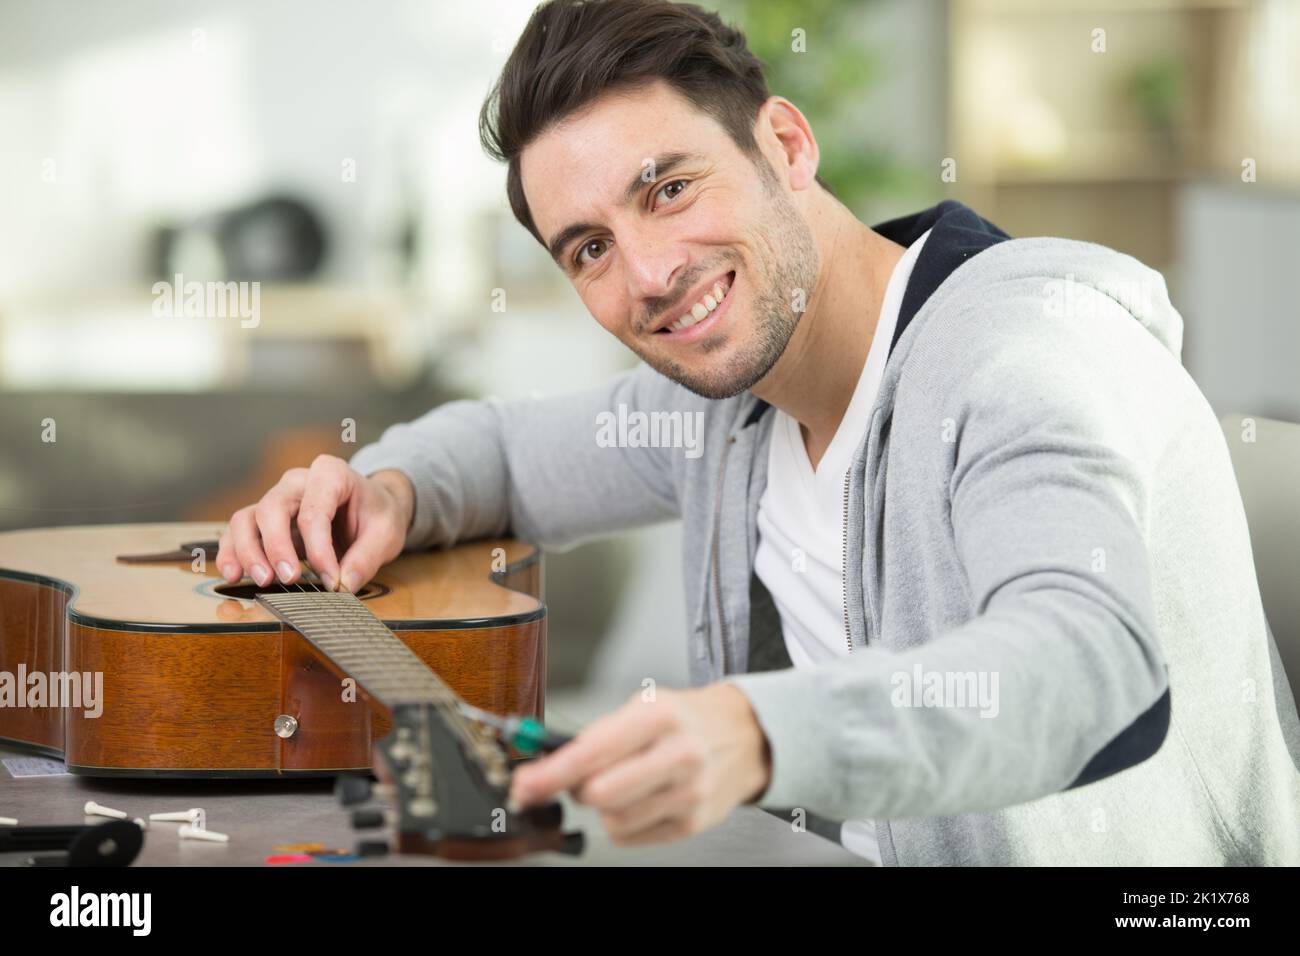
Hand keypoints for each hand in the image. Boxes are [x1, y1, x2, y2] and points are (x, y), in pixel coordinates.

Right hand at [215, 456, 414, 592]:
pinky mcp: (265, 520)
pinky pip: (239, 531)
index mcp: (331, 474)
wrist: (372, 508)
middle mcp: (297, 482)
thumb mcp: (386, 534)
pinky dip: (232, 553)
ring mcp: (277, 498)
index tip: (332, 580)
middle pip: (272, 508)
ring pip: (247, 518)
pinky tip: (235, 575)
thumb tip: (343, 585)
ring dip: (248, 552)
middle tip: (289, 579)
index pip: (315, 512)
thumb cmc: (377, 515)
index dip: (319, 550)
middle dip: (276, 547)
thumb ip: (366, 559)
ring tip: (262, 581)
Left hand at [509, 684, 771, 845]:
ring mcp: (689, 793)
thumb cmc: (683, 719)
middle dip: (579, 790)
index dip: (551, 773)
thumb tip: (541, 765)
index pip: (593, 751)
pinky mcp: (693, 823)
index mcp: (659, 716)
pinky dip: (624, 822)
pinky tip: (641, 799)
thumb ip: (595, 735)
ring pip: (613, 821)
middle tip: (582, 778)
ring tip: (622, 783)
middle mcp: (679, 754)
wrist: (743, 736)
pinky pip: (631, 837)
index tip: (525, 787)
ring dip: (602, 808)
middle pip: (600, 795)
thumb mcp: (643, 707)